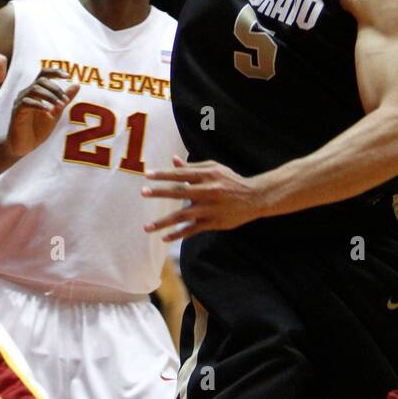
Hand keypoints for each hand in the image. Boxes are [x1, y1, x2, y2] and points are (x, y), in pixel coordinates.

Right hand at [7, 68, 79, 157]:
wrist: (24, 146)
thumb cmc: (38, 128)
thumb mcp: (56, 112)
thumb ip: (64, 99)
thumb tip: (77, 85)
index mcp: (36, 91)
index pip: (43, 74)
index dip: (54, 71)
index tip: (67, 75)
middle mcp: (27, 93)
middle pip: (41, 80)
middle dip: (56, 89)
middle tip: (65, 100)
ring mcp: (20, 101)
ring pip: (34, 89)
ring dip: (50, 96)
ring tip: (60, 105)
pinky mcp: (16, 112)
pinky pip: (26, 103)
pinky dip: (39, 105)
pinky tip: (48, 111)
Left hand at [142, 154, 262, 238]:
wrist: (254, 197)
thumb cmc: (230, 180)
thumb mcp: (214, 168)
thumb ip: (192, 167)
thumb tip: (172, 160)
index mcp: (207, 175)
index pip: (181, 174)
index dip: (164, 174)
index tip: (148, 175)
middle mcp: (208, 191)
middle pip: (180, 191)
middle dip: (161, 192)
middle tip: (143, 192)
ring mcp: (210, 208)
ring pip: (183, 216)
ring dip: (164, 222)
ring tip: (147, 227)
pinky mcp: (213, 222)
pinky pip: (192, 230)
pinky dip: (178, 234)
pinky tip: (165, 237)